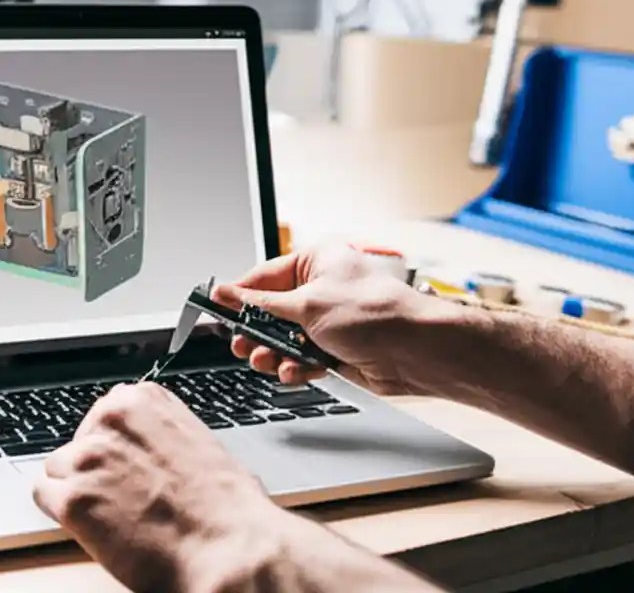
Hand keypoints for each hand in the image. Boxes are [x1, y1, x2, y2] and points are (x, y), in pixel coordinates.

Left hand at [31, 382, 301, 592]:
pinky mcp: (72, 499)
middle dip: (92, 468)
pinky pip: (44, 497)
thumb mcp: (199, 445)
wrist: (229, 552)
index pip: (103, 414)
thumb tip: (149, 449)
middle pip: (77, 442)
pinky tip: (93, 526)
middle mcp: (109, 421)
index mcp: (142, 400)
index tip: (120, 464)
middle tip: (119, 496)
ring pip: (57, 469)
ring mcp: (87, 459)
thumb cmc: (227, 509)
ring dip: (77, 490)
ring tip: (112, 515)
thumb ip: (160, 436)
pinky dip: (62, 514)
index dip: (111, 445)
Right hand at [212, 243, 446, 395]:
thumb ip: (260, 304)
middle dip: (256, 332)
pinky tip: (293, 372)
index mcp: (316, 261)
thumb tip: (227, 294)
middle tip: (241, 343)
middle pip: (271, 312)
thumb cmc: (376, 314)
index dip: (239, 296)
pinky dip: (295, 367)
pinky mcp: (336, 349)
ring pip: (284, 339)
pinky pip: (302, 359)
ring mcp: (328, 320)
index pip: (264, 277)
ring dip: (273, 353)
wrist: (416, 351)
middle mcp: (321, 288)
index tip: (217, 309)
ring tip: (266, 361)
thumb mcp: (306, 304)